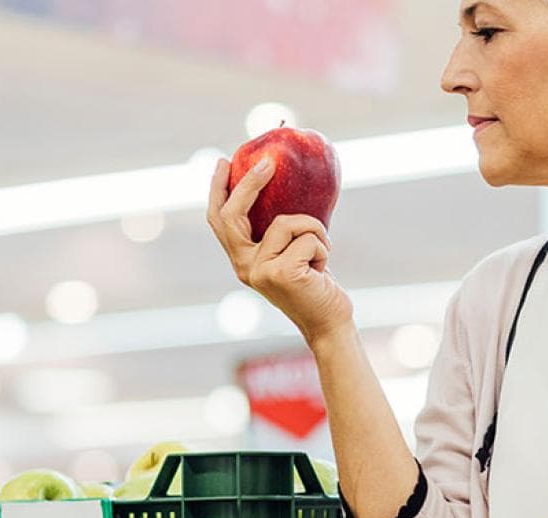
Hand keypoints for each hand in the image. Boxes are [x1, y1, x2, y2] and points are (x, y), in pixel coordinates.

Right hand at [208, 158, 353, 342]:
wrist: (330, 324)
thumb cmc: (315, 285)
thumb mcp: (291, 254)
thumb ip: (280, 233)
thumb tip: (284, 186)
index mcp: (243, 260)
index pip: (220, 221)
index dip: (218, 190)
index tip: (224, 162)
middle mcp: (244, 267)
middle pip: (234, 214)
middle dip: (249, 184)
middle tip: (267, 163)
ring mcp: (261, 271)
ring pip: (286, 222)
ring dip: (314, 229)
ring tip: (321, 252)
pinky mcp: (282, 273)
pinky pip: (308, 238)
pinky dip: (323, 247)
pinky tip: (323, 270)